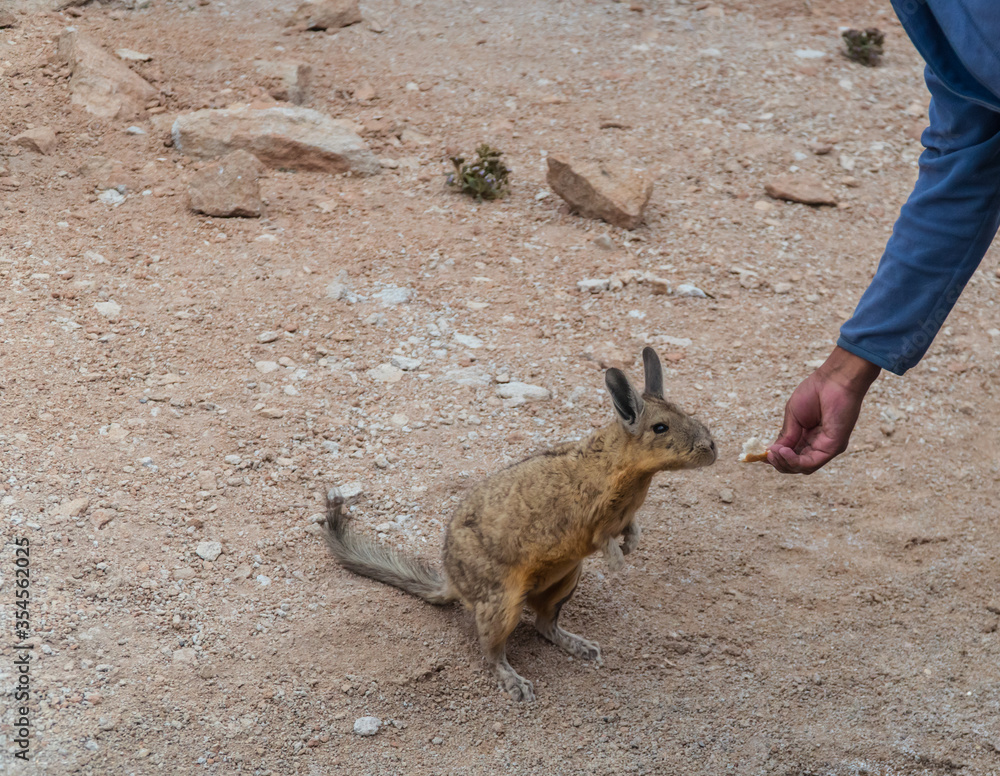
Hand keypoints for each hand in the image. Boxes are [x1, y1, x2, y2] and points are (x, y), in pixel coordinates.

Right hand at [768, 347, 879, 473]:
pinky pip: (812, 463)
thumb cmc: (815, 392)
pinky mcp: (834, 447)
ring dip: (786, 463)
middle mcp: (818, 445)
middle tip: (769, 454)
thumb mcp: (793, 416)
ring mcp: (827, 447)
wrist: (834, 380)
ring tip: (775, 452)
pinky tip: (784, 451)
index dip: (777, 457)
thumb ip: (786, 435)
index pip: (791, 455)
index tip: (763, 455)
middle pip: (797, 465)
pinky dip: (795, 461)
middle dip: (780, 463)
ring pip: (804, 468)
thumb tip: (773, 452)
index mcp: (807, 437)